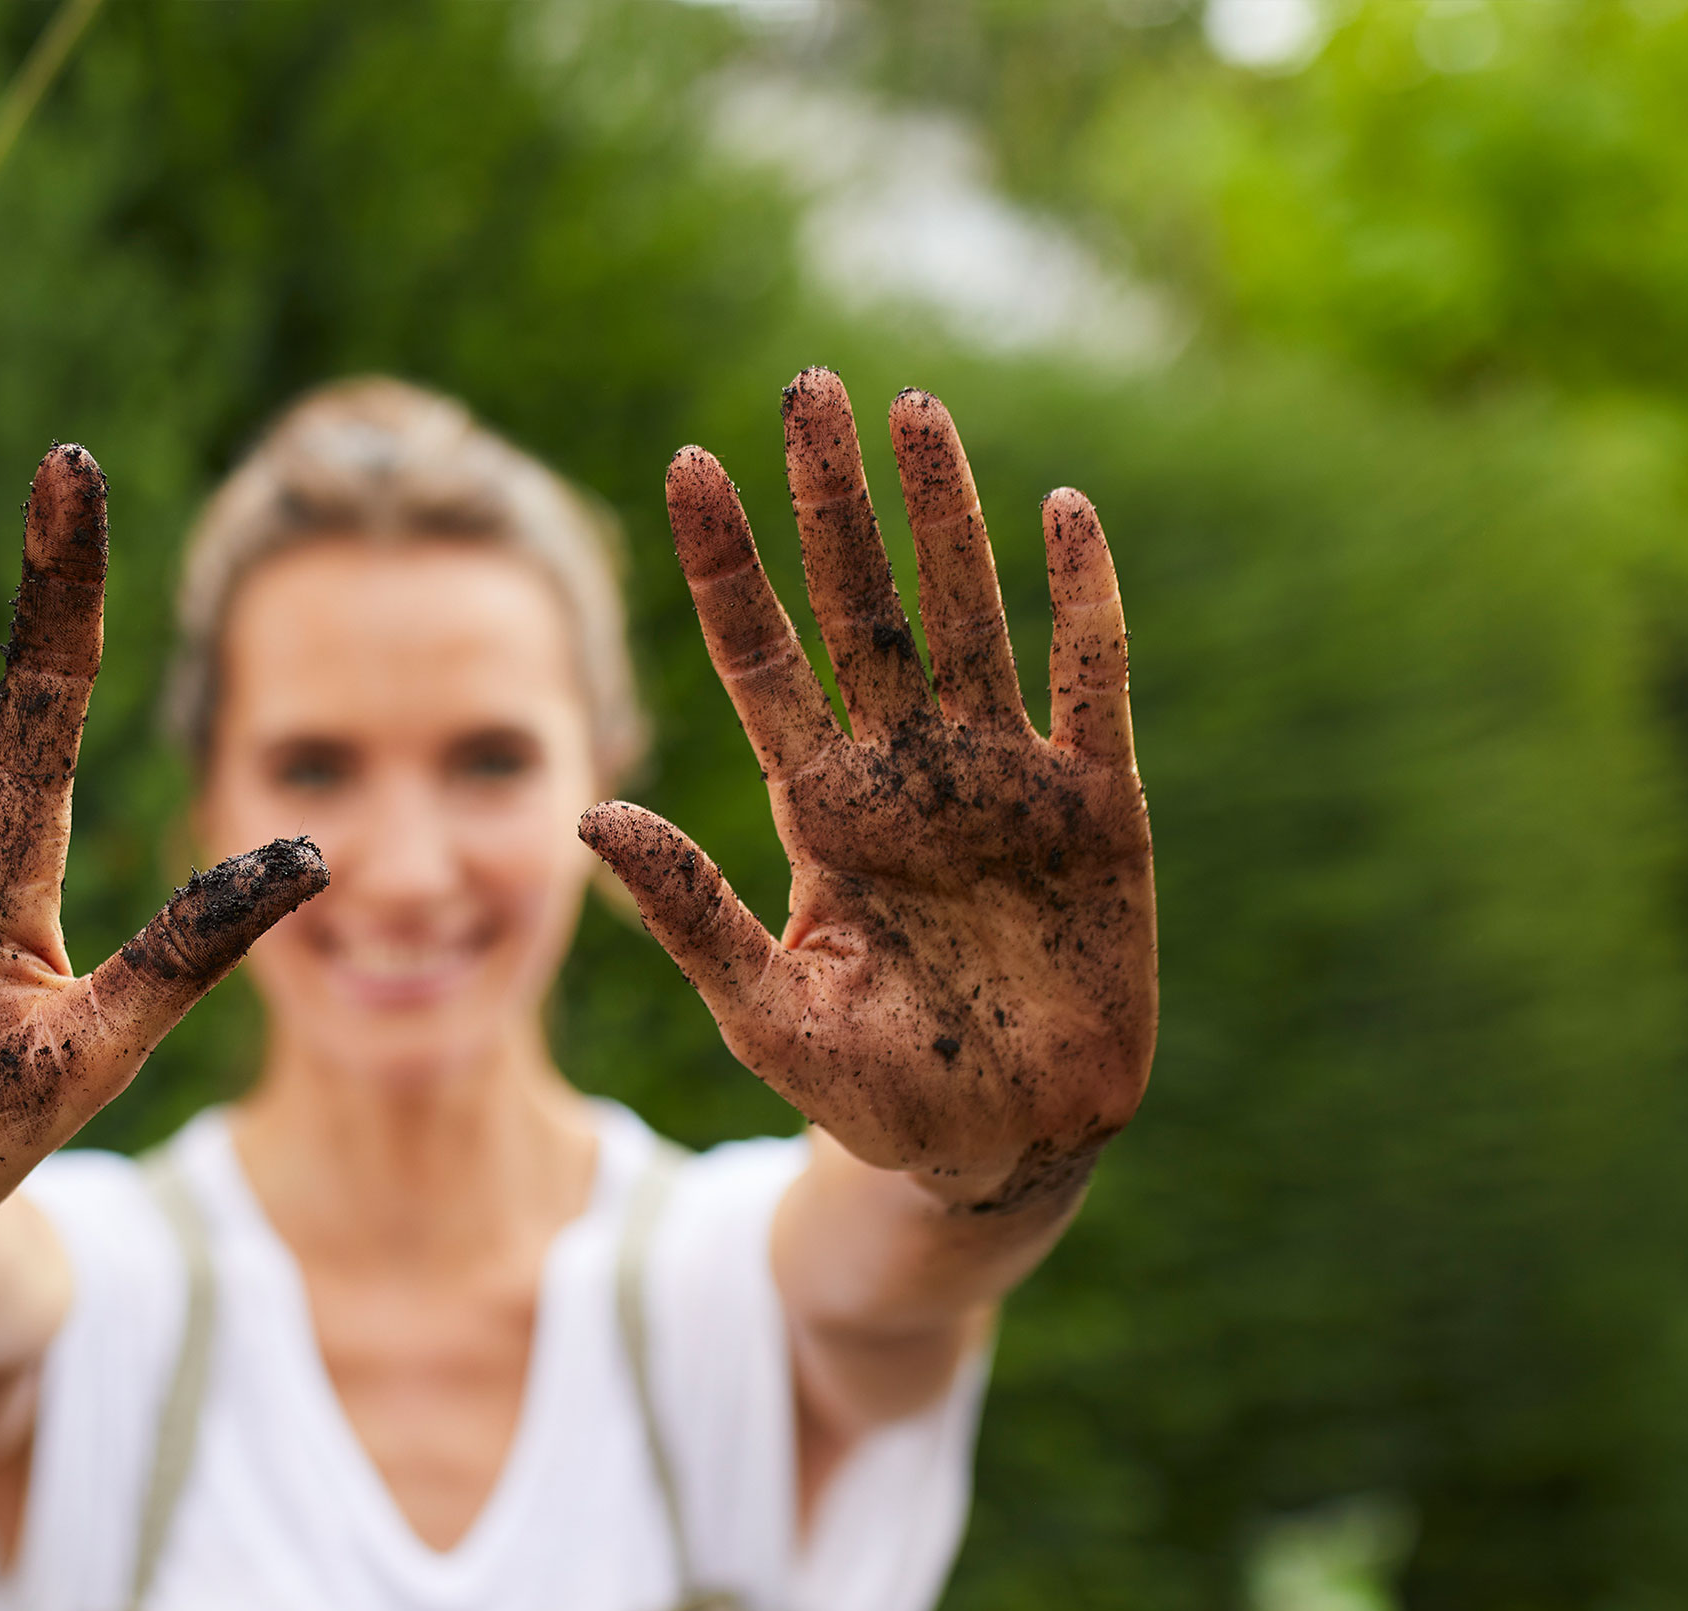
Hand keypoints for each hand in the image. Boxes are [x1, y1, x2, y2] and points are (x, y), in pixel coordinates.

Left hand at [582, 370, 1156, 1211]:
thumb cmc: (873, 1091)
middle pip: (861, 605)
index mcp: (821, 809)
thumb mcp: (765, 1012)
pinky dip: (1083, 599)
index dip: (728, 567)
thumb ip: (689, 915)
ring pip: (968, 614)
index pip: (761, 659)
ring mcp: (1004, 779)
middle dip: (832, 501)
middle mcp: (907, 770)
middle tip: (805, 386)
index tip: (688, 467)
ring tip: (910, 409)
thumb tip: (590, 811)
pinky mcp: (1098, 807)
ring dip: (944, 514)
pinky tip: (1061, 511)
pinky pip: (1092, 681)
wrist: (1003, 1147)